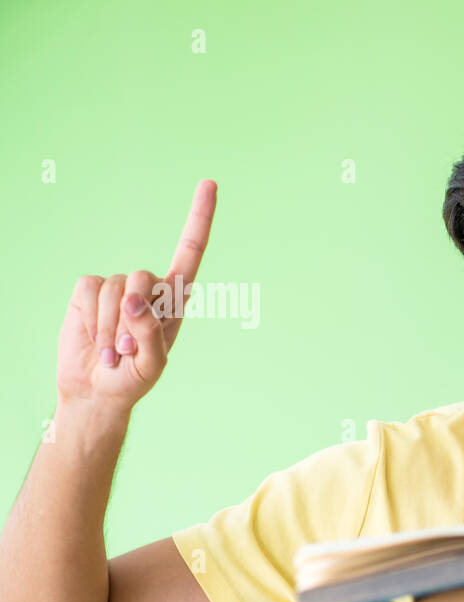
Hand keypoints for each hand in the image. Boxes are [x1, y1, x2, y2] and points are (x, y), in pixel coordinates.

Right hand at [55, 180, 216, 417]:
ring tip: (115, 352)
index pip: (191, 250)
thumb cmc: (134, 378)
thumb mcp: (153, 363)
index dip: (200, 218)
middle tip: (130, 350)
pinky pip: (89, 291)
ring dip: (111, 328)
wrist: (98, 389)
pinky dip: (93, 322)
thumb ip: (150, 332)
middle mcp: (147, 286)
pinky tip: (97, 342)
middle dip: (133, 316)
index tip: (210, 183)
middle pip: (142, 276)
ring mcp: (116, 287)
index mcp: (175, 298)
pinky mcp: (87, 291)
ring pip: (114, 288)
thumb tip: (134, 300)